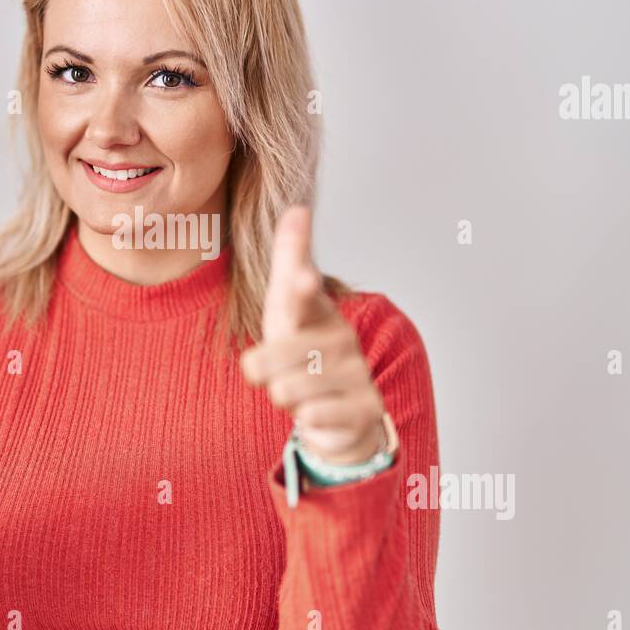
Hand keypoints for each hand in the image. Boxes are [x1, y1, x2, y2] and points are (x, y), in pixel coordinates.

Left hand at [240, 205, 387, 465]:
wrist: (342, 405)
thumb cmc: (305, 345)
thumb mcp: (286, 305)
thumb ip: (290, 259)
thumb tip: (297, 208)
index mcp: (318, 309)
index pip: (301, 297)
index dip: (299, 289)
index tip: (299, 278)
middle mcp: (342, 338)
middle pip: (274, 358)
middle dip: (263, 371)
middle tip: (276, 370)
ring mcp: (357, 373)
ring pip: (287, 391)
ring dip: (283, 397)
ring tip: (299, 390)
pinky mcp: (365, 409)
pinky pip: (315, 419)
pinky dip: (308, 421)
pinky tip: (320, 412)